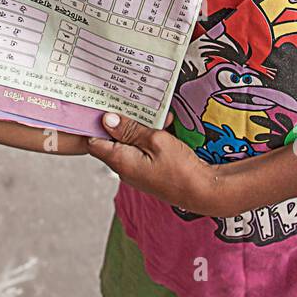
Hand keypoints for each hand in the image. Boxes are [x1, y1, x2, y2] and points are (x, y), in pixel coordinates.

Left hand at [86, 112, 221, 214]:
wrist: (203, 191)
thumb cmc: (181, 169)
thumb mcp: (156, 141)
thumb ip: (131, 129)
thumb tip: (107, 120)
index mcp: (120, 161)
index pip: (93, 142)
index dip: (94, 124)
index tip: (101, 106)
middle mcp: (124, 169)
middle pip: (110, 140)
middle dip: (120, 121)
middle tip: (131, 105)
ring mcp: (135, 172)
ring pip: (127, 143)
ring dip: (138, 128)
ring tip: (157, 118)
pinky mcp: (147, 172)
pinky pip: (140, 150)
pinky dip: (147, 138)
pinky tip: (163, 128)